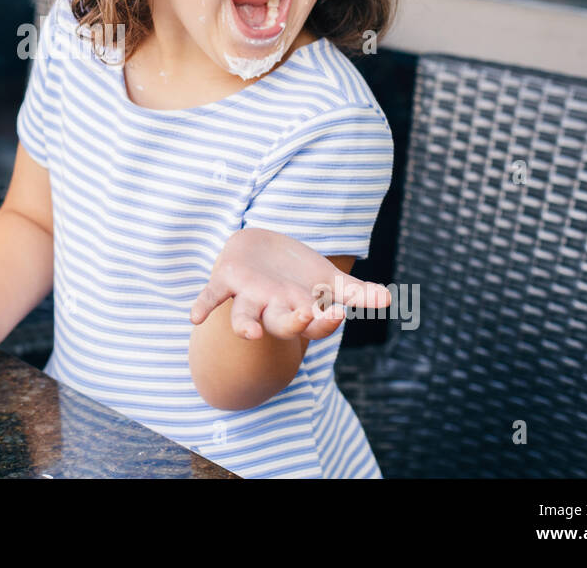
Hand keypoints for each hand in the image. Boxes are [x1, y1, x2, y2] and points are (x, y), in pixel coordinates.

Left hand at [190, 228, 391, 340]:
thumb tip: (391, 299)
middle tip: (303, 316)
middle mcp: (275, 309)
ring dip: (246, 325)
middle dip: (292, 322)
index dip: (325, 321)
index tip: (337, 313)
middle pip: (283, 324)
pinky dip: (204, 305)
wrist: (260, 252)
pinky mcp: (226, 280)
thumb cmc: (299, 274)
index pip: (316, 324)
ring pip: (247, 316)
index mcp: (302, 311)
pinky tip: (195, 317)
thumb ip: (357, 293)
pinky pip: (213, 296)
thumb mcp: (329, 280)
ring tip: (247, 334)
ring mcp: (250, 297)